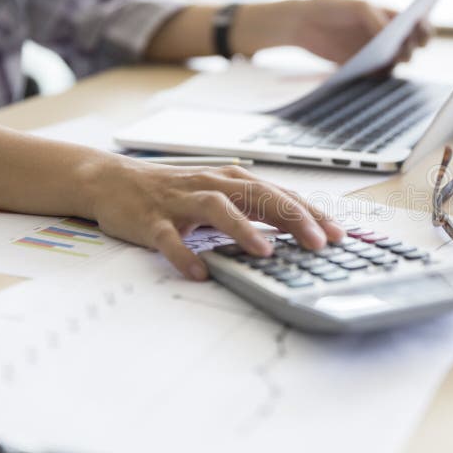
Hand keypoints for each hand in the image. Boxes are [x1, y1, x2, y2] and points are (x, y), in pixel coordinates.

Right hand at [85, 157, 344, 280]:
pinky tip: (199, 272)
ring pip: (216, 209)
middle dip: (291, 219)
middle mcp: (213, 185)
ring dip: (242, 230)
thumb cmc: (176, 192)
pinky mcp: (152, 220)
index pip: (280, 195)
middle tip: (319, 242)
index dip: (311, 213)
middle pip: (258, 196)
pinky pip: (169, 238)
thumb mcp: (222, 196)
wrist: (113, 181)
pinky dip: (184, 255)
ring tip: (265, 254)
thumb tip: (299, 231)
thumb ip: (255, 210)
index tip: (338, 234)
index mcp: (233, 181)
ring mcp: (181, 201)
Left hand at [231, 0, 431, 65]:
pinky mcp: (362, 68)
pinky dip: (380, 72)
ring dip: (397, 60)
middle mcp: (387, 36)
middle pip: (411, 46)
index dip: (425, 29)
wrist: (303, 23)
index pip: (417, 24)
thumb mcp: (358, 6)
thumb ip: (377, 19)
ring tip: (389, 56)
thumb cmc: (332, 7)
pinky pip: (379, 74)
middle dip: (412, 47)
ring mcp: (376, 53)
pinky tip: (374, 68)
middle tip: (404, 47)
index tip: (423, 30)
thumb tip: (392, 38)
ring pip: (397, 62)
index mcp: (390, 16)